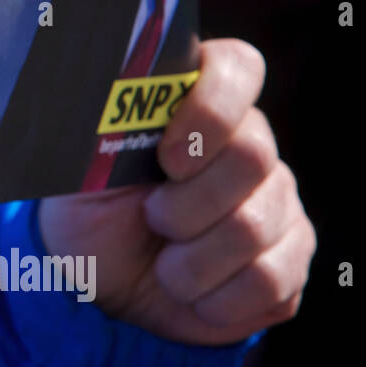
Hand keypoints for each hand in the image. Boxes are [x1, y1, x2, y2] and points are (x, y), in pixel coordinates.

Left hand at [39, 39, 314, 345]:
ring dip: (190, 262)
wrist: (103, 285)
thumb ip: (96, 120)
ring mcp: (277, 202)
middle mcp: (248, 145)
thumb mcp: (76, 163)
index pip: (236, 67)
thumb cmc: (90, 212)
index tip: (166, 156)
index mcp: (194, 105)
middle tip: (152, 219)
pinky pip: (270, 279)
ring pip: (255, 227)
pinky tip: (193, 295)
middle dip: (185, 204)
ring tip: (164, 266)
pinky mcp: (289, 261)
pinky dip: (216, 300)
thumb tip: (90, 78)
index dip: (210, 108)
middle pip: (252, 155)